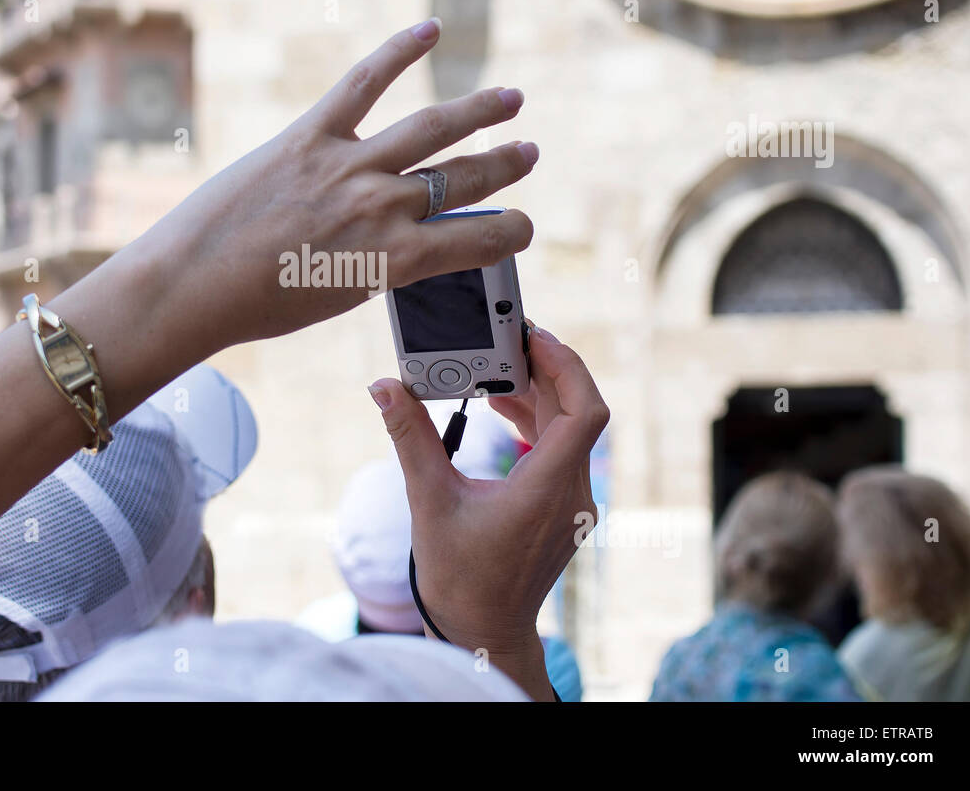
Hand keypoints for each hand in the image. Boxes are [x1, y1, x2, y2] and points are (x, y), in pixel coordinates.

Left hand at [123, 18, 537, 354]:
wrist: (193, 284)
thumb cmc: (260, 306)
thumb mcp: (339, 297)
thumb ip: (382, 263)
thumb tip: (407, 240)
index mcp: (395, 259)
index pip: (480, 241)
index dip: (512, 233)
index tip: (524, 227)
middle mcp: (382, 207)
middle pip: (464, 178)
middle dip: (505, 166)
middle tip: (529, 153)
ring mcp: (347, 166)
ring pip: (433, 128)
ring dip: (480, 111)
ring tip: (510, 100)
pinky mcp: (308, 135)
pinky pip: (363, 84)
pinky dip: (398, 52)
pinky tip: (429, 30)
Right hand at [368, 323, 608, 699]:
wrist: (482, 630)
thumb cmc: (459, 577)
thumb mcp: (429, 501)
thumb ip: (411, 438)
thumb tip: (384, 389)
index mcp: (547, 491)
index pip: (584, 412)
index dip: (566, 366)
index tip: (533, 338)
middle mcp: (572, 493)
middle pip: (577, 411)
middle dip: (544, 369)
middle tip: (507, 339)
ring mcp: (573, 501)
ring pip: (570, 428)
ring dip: (538, 394)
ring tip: (494, 369)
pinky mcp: (564, 506)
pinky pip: (561, 448)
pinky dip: (536, 421)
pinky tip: (500, 406)